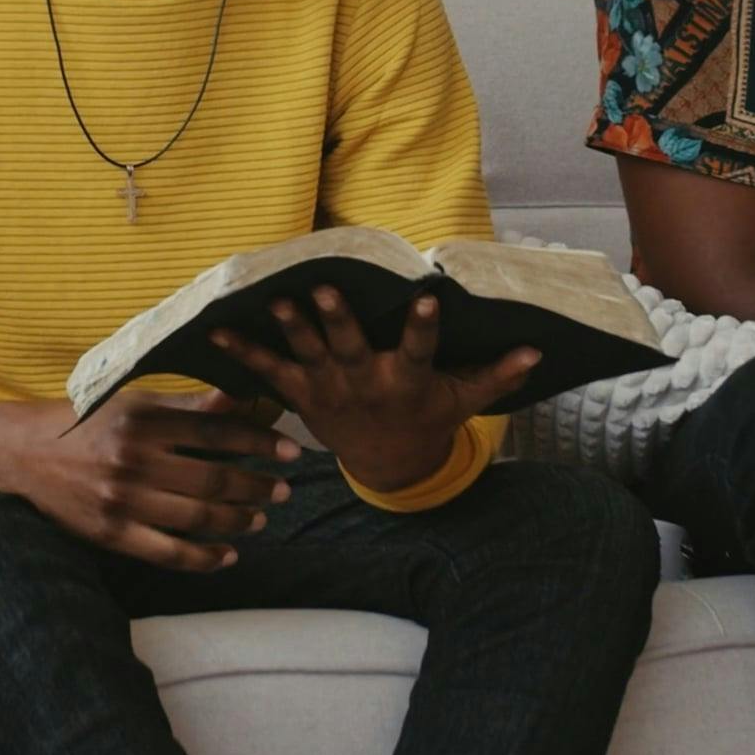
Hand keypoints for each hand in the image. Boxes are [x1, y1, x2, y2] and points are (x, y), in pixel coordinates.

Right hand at [0, 392, 300, 571]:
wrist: (19, 455)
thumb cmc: (83, 423)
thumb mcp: (131, 402)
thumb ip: (186, 405)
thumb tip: (238, 400)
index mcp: (143, 419)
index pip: (218, 432)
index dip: (261, 443)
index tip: (290, 451)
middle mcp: (134, 459)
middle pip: (214, 481)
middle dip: (257, 487)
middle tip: (282, 490)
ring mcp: (123, 501)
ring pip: (198, 519)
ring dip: (238, 522)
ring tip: (260, 519)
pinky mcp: (111, 534)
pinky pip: (169, 554)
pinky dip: (204, 557)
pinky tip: (227, 555)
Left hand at [210, 285, 534, 495]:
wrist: (387, 464)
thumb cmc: (428, 418)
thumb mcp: (463, 401)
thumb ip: (496, 375)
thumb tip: (537, 350)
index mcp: (406, 381)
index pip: (419, 349)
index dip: (424, 326)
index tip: (428, 297)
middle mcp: (365, 384)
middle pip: (350, 347)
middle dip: (338, 319)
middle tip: (327, 289)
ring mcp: (329, 390)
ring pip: (307, 355)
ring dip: (290, 329)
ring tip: (274, 300)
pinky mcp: (302, 396)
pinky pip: (269, 373)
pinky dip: (243, 353)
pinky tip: (217, 331)